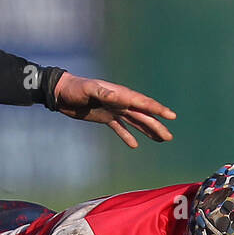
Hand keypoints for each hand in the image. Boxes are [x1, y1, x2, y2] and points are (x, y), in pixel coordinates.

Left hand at [52, 72, 174, 145]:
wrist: (62, 94)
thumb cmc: (75, 89)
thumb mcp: (88, 89)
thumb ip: (103, 92)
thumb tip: (117, 96)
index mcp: (120, 94)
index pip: (142, 103)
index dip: (157, 109)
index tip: (171, 116)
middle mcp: (120, 102)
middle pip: (143, 115)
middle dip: (157, 125)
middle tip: (169, 137)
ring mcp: (114, 110)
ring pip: (135, 122)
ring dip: (147, 130)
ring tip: (161, 139)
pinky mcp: (105, 118)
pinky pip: (120, 128)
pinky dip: (127, 136)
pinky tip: (135, 145)